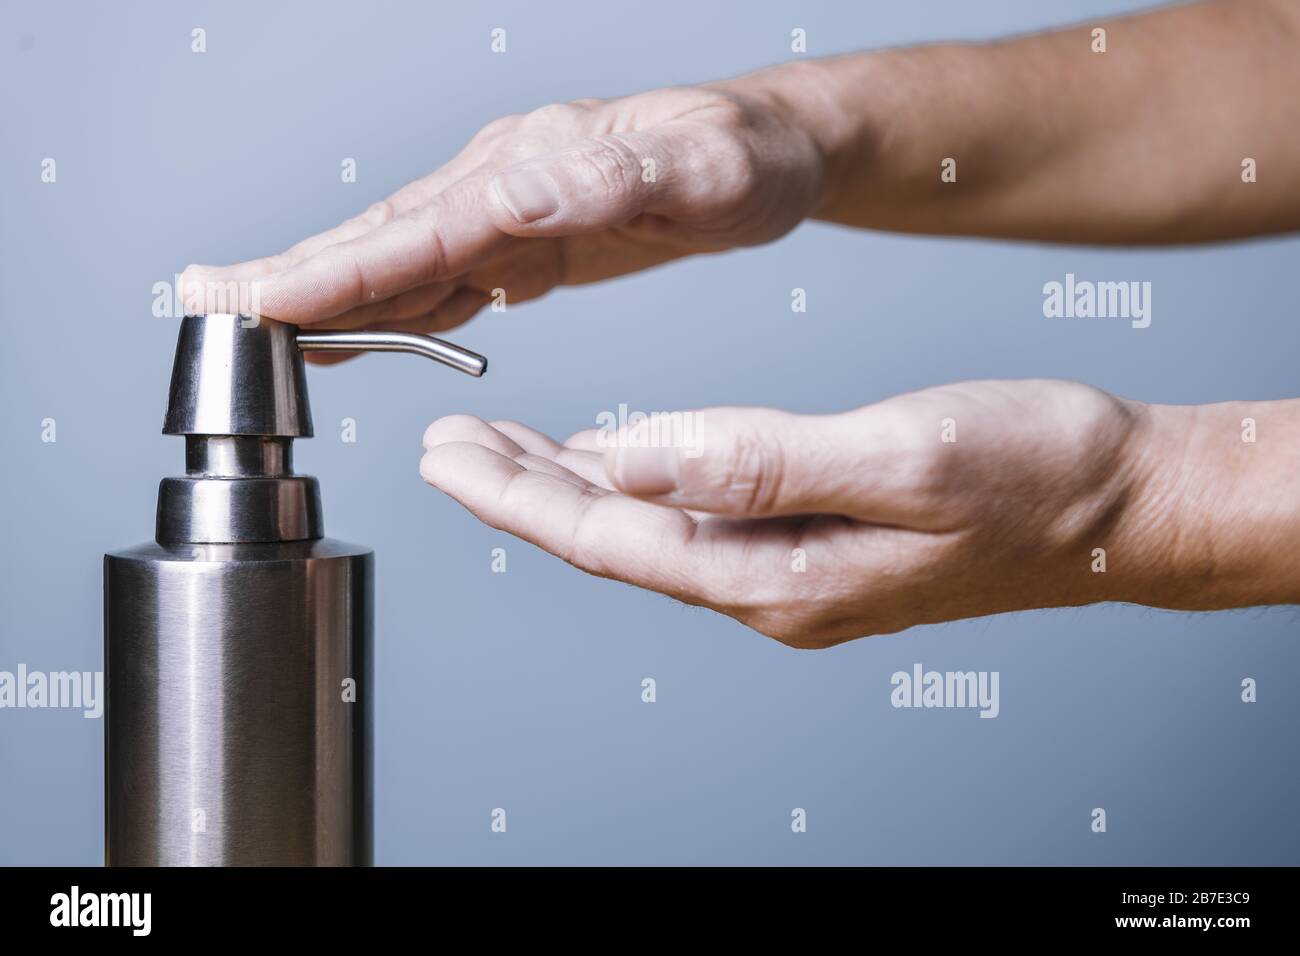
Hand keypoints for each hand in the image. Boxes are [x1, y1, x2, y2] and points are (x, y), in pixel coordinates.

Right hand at [180, 85, 823, 359]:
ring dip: (326, 290)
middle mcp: (509, 182)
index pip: (419, 229)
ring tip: (252, 318)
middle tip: (206, 303)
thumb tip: (514, 192)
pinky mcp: (528, 239)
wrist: (773, 150)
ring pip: (401, 257)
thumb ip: (612, 178)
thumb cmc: (748, 158)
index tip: (259, 300)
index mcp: (536, 169)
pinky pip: (443, 276)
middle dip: (295, 274)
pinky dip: (389, 303)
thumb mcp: (704, 170)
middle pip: (385, 236)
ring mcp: (512, 208)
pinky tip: (356, 327)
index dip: (335, 269)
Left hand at [418, 380, 1190, 647]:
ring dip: (573, 486)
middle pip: (616, 540)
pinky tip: (620, 459)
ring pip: (652, 528)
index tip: (447, 455)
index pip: (614, 539)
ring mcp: (794, 568)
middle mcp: (773, 584)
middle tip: (446, 443)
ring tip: (504, 446)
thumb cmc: (1032, 478)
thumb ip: (760, 459)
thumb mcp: (902, 455)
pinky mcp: (817, 541)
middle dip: (522, 492)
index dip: (519, 497)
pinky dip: (644, 481)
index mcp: (779, 572)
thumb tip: (634, 458)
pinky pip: (702, 516)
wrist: (1118, 506)